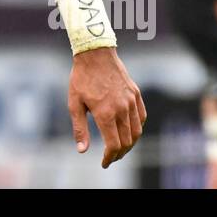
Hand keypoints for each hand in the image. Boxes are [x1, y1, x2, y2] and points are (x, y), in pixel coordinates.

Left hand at [69, 47, 146, 167]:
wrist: (95, 53)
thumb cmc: (81, 78)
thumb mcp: (74, 103)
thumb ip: (80, 128)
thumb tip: (82, 150)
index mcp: (105, 113)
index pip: (114, 145)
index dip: (110, 158)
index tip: (104, 163)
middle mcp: (121, 109)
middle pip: (127, 142)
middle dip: (119, 154)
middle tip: (111, 158)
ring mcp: (131, 101)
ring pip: (136, 131)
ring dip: (130, 144)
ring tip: (120, 148)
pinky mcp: (136, 94)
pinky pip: (141, 118)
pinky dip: (137, 129)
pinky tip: (129, 131)